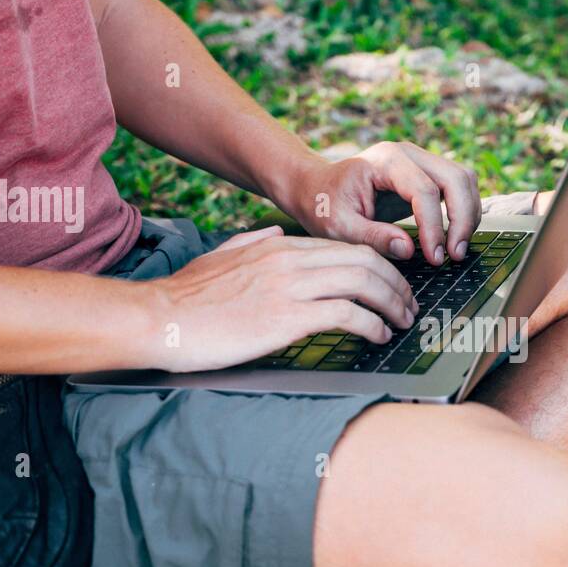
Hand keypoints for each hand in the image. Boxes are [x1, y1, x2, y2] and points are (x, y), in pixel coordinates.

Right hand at [143, 226, 418, 372]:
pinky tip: (379, 336)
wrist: (158, 319)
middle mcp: (289, 260)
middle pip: (365, 261)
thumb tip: (273, 230)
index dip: (379, 266)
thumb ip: (250, 241)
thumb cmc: (186, 297)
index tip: (392, 286)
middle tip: (409, 306)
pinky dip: (372, 325)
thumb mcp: (220, 256)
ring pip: (364, 283)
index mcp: (277, 245)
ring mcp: (289, 287)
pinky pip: (347, 315)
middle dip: (396, 284)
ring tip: (402, 322)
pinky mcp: (287, 318)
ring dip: (392, 304)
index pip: (346, 247)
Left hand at [289, 142, 481, 265]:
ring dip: (468, 214)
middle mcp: (407, 154)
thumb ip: (373, 237)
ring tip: (456, 249)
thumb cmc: (324, 205)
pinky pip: (458, 186)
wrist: (317, 188)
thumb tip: (409, 249)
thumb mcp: (339, 226)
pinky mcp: (425, 173)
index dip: (435, 226)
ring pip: (464, 179)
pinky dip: (463, 211)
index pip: (425, 190)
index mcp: (385, 160)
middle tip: (455, 255)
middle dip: (462, 218)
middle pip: (456, 178)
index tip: (435, 258)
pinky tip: (452, 237)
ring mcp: (419, 160)